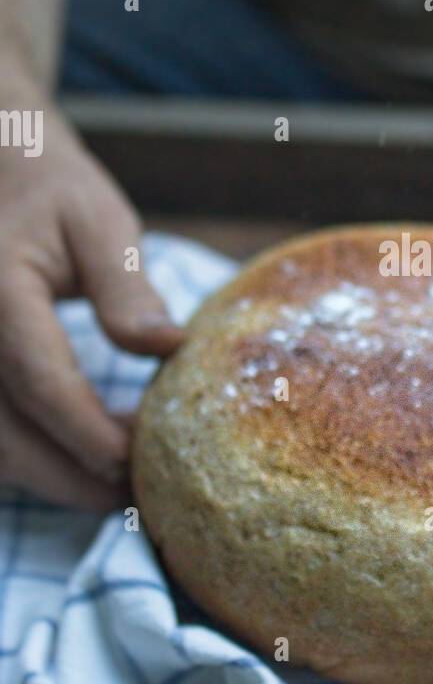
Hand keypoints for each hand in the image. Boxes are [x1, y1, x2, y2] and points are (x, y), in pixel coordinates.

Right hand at [0, 80, 182, 508]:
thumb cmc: (49, 190)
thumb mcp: (98, 221)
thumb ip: (127, 287)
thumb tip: (166, 347)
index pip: (39, 383)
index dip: (88, 434)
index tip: (139, 463)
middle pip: (7, 438)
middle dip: (74, 478)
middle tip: (140, 493)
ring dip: (51, 476)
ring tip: (119, 480)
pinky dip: (29, 458)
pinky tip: (81, 454)